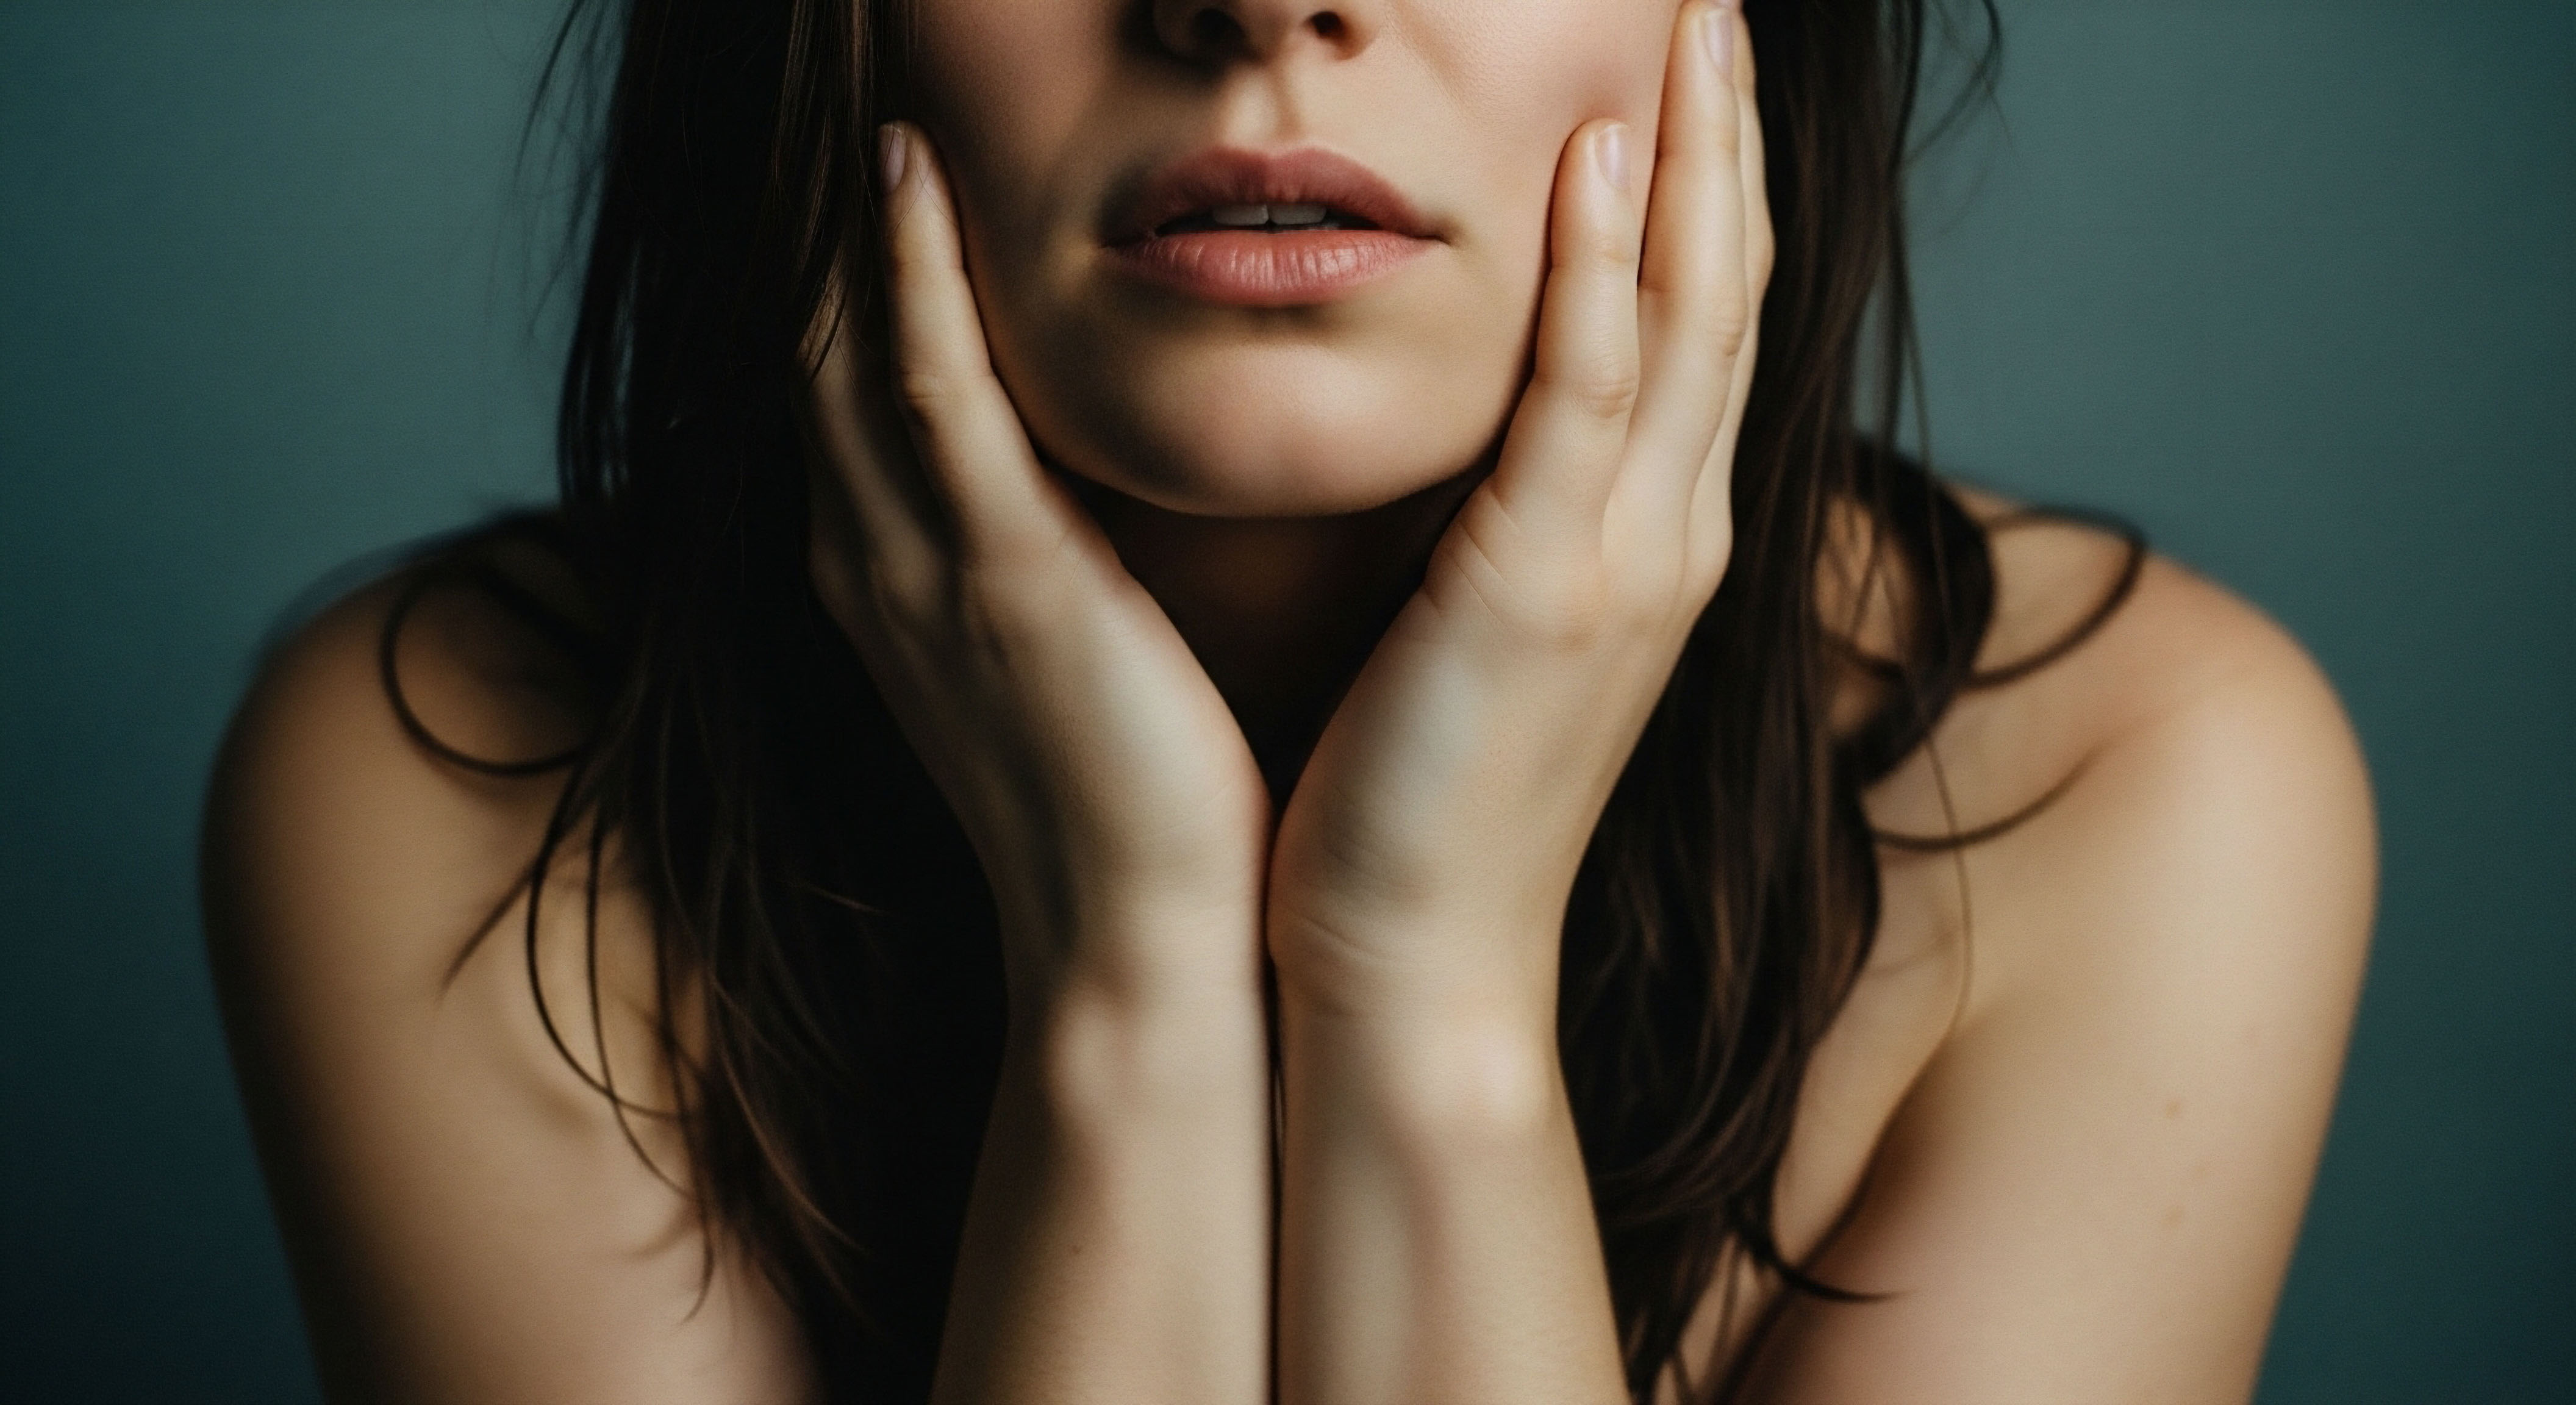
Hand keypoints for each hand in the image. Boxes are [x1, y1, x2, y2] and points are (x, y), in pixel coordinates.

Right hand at [803, 125, 1270, 1008]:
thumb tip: (1100, 456)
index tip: (856, 120)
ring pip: (845, 339)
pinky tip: (901, 171)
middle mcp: (875, 554)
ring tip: (847, 68)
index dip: (833, 241)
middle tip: (823, 59)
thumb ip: (1053, 541)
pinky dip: (907, 282)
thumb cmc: (1143, 800)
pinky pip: (932, 402)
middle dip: (808, 193)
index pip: (844, 366)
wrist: (1152, 952)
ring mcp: (919, 569)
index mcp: (896, 566)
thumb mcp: (1073, 642)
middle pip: (810, 330)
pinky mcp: (997, 585)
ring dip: (838, 197)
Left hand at [1266, 1, 1772, 1027]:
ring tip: (1696, 20)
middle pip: (1725, 289)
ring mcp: (1624, 563)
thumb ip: (1505, 519)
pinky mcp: (1542, 593)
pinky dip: (1607, 275)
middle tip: (1721, 0)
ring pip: (1687, 316)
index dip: (1708, 182)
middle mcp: (1668, 535)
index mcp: (1650, 540)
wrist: (1412, 967)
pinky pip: (1590, 401)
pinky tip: (1602, 159)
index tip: (1692, 62)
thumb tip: (1479, 434)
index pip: (1697, 322)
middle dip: (1729, 132)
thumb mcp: (1481, 631)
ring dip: (1694, 155)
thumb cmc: (1421, 801)